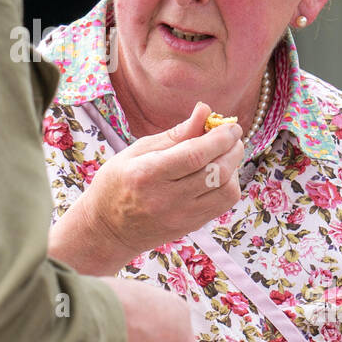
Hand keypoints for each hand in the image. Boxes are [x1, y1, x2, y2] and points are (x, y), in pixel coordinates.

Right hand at [85, 103, 243, 264]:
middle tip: (232, 135)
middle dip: (232, 148)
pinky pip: (223, 204)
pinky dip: (229, 184)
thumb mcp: (137, 151)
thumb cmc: (117, 183)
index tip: (231, 125)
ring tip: (225, 154)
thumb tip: (205, 110)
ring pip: (226, 191)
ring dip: (234, 167)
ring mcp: (180, 217)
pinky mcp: (190, 226)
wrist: (108, 230)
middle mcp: (165, 199)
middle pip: (216, 172)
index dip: (220, 137)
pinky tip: (219, 173)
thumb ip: (175, 134)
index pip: (194, 155)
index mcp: (146, 174)